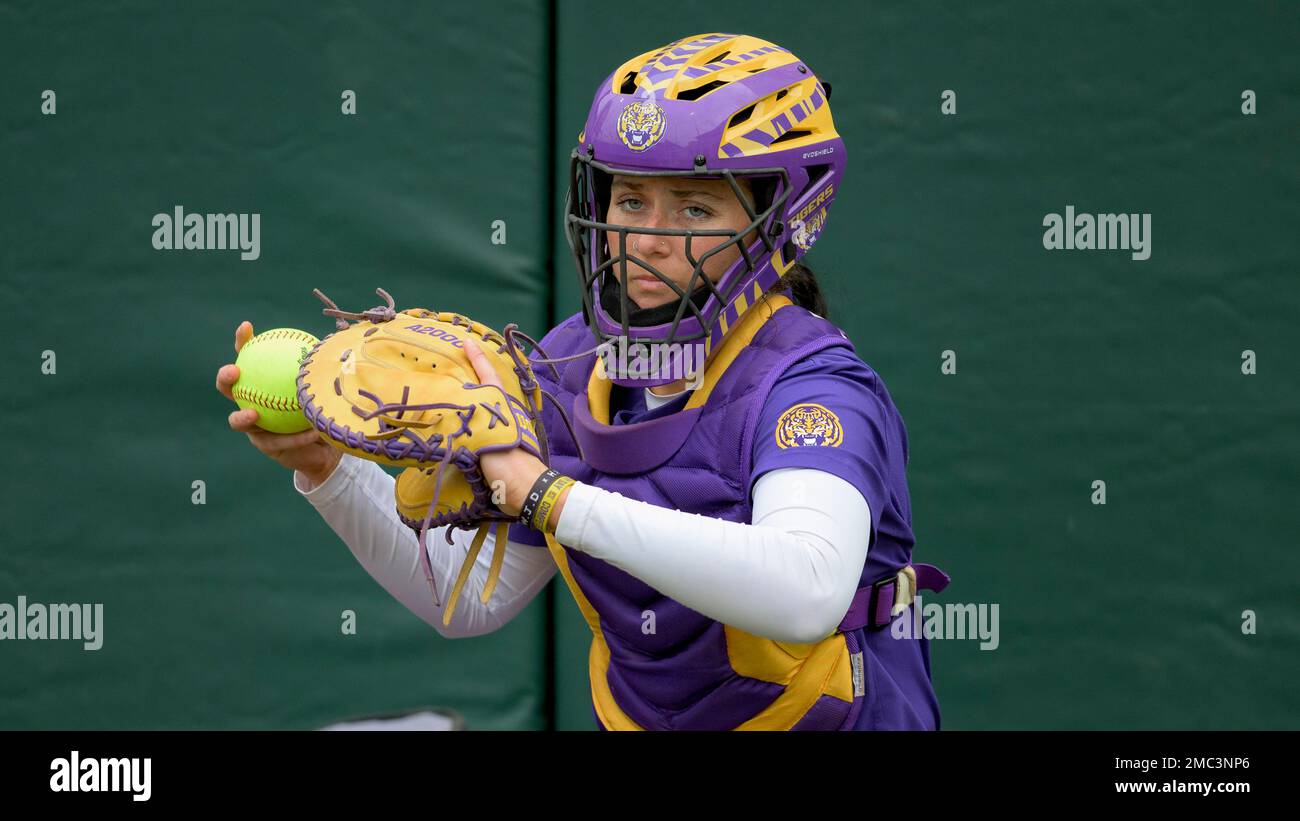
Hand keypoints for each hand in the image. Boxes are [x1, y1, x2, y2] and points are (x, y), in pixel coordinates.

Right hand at [216, 320, 341, 486]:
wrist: (326, 442)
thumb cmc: (322, 407)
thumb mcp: (325, 386)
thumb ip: (322, 369)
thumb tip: (332, 344)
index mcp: (261, 382)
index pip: (248, 358)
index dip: (242, 342)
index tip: (246, 327)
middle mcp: (251, 401)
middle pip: (228, 388)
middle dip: (225, 378)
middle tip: (235, 371)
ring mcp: (254, 425)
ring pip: (238, 421)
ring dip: (243, 416)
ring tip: (254, 413)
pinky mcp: (266, 446)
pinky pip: (278, 441)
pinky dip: (296, 437)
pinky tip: (311, 432)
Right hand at [464, 337, 550, 518]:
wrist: (526, 490)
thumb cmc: (508, 464)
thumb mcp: (485, 439)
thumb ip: (467, 428)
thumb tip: (448, 418)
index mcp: (500, 407)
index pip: (487, 376)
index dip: (477, 359)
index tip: (467, 342)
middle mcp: (501, 414)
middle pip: (485, 389)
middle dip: (470, 375)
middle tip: (451, 362)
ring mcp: (502, 430)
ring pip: (483, 407)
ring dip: (468, 397)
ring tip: (449, 389)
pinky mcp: (500, 447)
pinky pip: (480, 428)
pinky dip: (469, 420)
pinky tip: (456, 422)